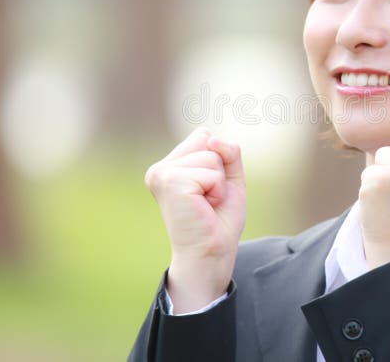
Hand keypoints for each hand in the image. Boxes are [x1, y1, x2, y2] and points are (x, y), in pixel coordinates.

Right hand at [144, 127, 245, 311]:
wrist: (212, 252)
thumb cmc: (218, 219)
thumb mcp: (229, 177)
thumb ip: (227, 151)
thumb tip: (212, 139)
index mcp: (168, 165)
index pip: (204, 137)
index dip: (219, 163)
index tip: (208, 190)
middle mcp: (160, 168)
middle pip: (208, 142)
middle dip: (219, 171)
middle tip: (208, 199)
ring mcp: (162, 174)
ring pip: (211, 156)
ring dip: (219, 183)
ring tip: (206, 204)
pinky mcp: (171, 182)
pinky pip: (212, 172)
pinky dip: (217, 190)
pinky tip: (204, 207)